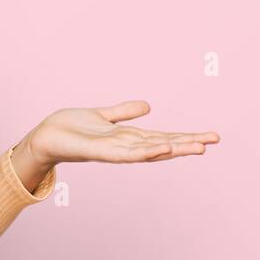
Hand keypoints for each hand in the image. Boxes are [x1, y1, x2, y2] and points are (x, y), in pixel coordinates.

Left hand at [24, 101, 219, 167]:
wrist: (45, 137)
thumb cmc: (71, 128)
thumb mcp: (103, 115)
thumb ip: (124, 112)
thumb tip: (148, 106)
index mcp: (128, 138)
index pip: (164, 137)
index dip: (186, 137)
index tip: (210, 136)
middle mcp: (126, 147)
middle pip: (164, 145)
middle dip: (189, 143)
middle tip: (215, 141)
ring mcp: (115, 151)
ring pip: (151, 150)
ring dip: (174, 148)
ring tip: (198, 147)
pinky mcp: (100, 152)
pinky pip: (126, 153)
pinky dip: (145, 152)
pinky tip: (161, 148)